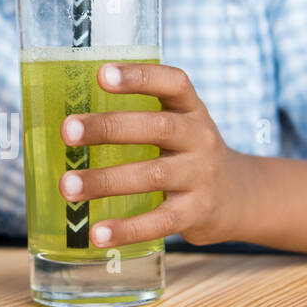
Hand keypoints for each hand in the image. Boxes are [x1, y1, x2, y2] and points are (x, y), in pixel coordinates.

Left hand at [59, 63, 252, 247]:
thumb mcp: (177, 126)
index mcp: (191, 110)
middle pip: (157, 127)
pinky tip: (98, 233)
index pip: (173, 83)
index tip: (102, 73)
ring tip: (67, 186)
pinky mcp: (197, 213)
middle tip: (67, 131)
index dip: (140, 76)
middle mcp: (200, 139)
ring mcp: (200, 176)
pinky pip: (160, 221)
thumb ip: (137, 119)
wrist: (239, 197)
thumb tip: (67, 124)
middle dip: (109, 128)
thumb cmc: (188, 155)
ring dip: (106, 180)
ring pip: (153, 175)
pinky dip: (127, 228)